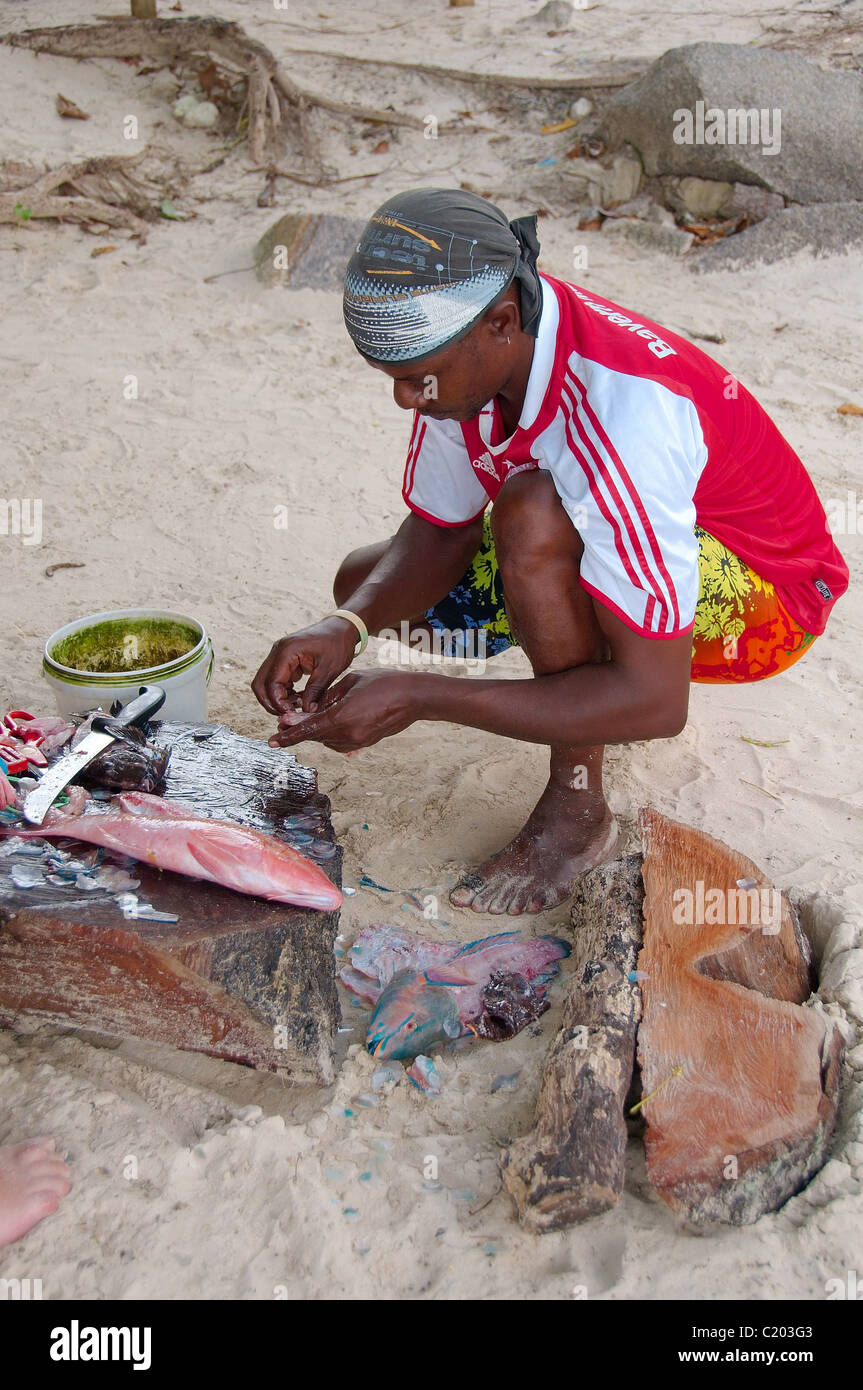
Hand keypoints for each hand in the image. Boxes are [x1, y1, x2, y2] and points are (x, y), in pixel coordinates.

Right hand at [251, 619, 357, 715]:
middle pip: (260, 684)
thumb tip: (305, 712)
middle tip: (288, 714)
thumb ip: (315, 691)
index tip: (292, 713)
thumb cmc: (337, 644)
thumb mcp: (329, 670)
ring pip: (265, 683)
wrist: (341, 627)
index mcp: (286, 651)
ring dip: (276, 698)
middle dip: (271, 703)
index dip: (278, 703)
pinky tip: (297, 699)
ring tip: (295, 707)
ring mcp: (279, 655)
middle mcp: (277, 652)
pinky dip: (282, 692)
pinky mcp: (284, 660)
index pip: (271, 683)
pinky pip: (275, 680)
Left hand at [268, 671, 422, 751]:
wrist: (414, 697)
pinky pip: (341, 742)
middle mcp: (348, 735)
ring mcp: (358, 741)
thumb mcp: (349, 682)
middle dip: (300, 730)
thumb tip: (311, 710)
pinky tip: (331, 721)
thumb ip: (328, 698)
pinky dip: (331, 733)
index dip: (288, 736)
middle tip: (284, 723)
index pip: (307, 730)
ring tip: (309, 718)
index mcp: (341, 718)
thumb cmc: (383, 683)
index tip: (272, 741)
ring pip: (327, 740)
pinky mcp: (366, 742)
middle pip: (315, 736)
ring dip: (317, 732)